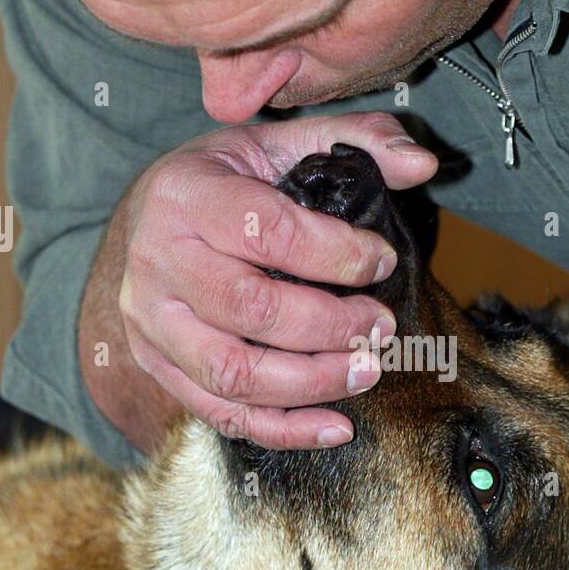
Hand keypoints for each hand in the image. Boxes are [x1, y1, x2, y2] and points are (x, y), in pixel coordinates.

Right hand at [116, 112, 435, 448]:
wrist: (144, 223)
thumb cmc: (220, 183)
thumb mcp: (276, 143)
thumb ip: (355, 140)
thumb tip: (424, 164)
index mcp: (186, 196)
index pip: (268, 231)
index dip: (337, 254)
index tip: (382, 262)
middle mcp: (157, 261)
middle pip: (251, 309)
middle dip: (331, 326)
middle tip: (380, 326)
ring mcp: (151, 323)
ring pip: (232, 372)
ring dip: (312, 382)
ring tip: (368, 370)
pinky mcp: (159, 367)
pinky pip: (222, 413)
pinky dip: (284, 429)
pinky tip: (337, 425)